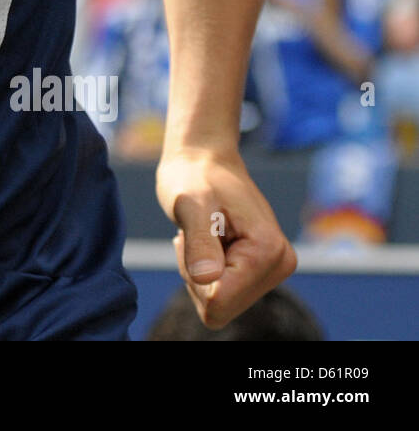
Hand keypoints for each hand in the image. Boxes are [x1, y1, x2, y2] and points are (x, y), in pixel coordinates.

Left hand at [156, 146, 296, 328]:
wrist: (204, 161)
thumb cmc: (194, 177)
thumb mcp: (188, 203)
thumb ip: (199, 241)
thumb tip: (207, 279)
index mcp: (269, 252)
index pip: (217, 302)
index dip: (193, 273)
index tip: (196, 235)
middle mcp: (280, 265)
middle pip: (219, 307)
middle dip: (197, 275)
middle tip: (197, 234)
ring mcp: (273, 270)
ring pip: (219, 304)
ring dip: (200, 272)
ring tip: (204, 234)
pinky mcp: (261, 272)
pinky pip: (221, 296)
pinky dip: (205, 272)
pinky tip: (210, 242)